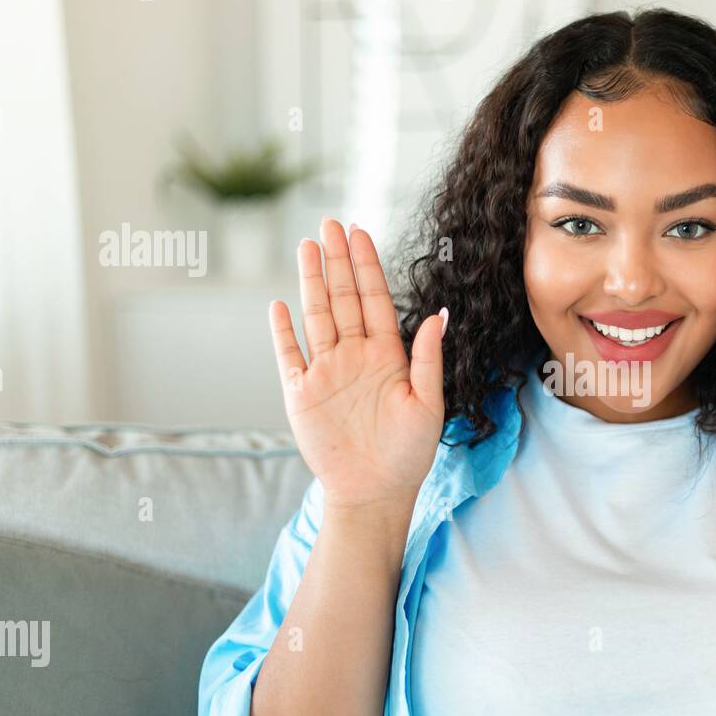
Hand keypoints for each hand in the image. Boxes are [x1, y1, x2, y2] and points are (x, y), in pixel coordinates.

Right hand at [268, 217, 446, 508]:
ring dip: (311, 282)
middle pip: (343, 298)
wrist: (375, 492)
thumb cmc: (409, 454)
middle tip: (330, 223)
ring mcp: (326, 372)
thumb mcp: (428, 405)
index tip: (360, 233)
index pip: (375, 299)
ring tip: (307, 247)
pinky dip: (283, 331)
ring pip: (316, 316)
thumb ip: (427, 359)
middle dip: (337, 260)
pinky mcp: (302, 393)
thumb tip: (437, 315)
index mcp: (387, 356)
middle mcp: (355, 356)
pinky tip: (278, 304)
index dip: (367, 266)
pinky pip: (289, 355)